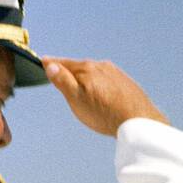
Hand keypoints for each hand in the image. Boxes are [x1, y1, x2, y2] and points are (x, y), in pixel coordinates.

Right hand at [43, 57, 167, 135]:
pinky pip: (108, 81)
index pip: (63, 63)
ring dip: (87, 78)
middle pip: (80, 67)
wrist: (139, 121)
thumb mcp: (76, 99)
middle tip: (59, 76)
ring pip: (95, 73)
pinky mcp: (127, 83)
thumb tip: (50, 65)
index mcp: (87, 68)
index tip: (43, 61)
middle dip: (69, 72)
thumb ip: (63, 81)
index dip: (51, 64)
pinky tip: (102, 95)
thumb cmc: (105, 113)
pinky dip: (101, 85)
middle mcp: (102, 66)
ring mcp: (116, 74)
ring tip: (81, 89)